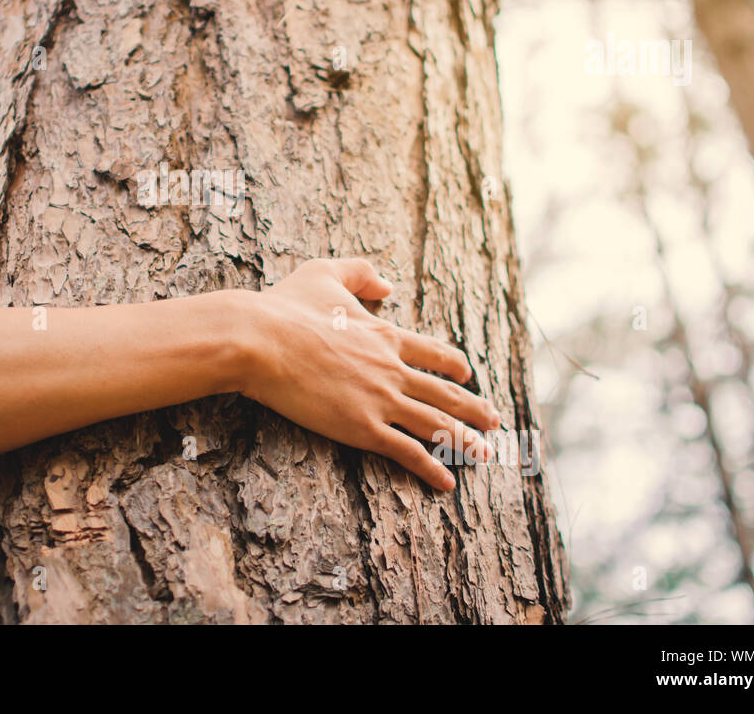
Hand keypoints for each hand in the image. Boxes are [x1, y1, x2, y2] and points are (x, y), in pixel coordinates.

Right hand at [240, 258, 498, 489]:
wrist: (260, 339)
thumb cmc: (283, 306)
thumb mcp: (324, 272)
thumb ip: (360, 272)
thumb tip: (389, 284)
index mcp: (384, 334)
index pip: (432, 352)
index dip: (454, 364)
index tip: (467, 373)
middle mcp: (392, 368)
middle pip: (445, 392)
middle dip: (473, 408)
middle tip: (493, 420)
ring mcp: (380, 400)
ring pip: (436, 425)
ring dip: (464, 441)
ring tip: (483, 454)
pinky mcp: (362, 428)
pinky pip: (408, 451)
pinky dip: (432, 467)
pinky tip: (446, 482)